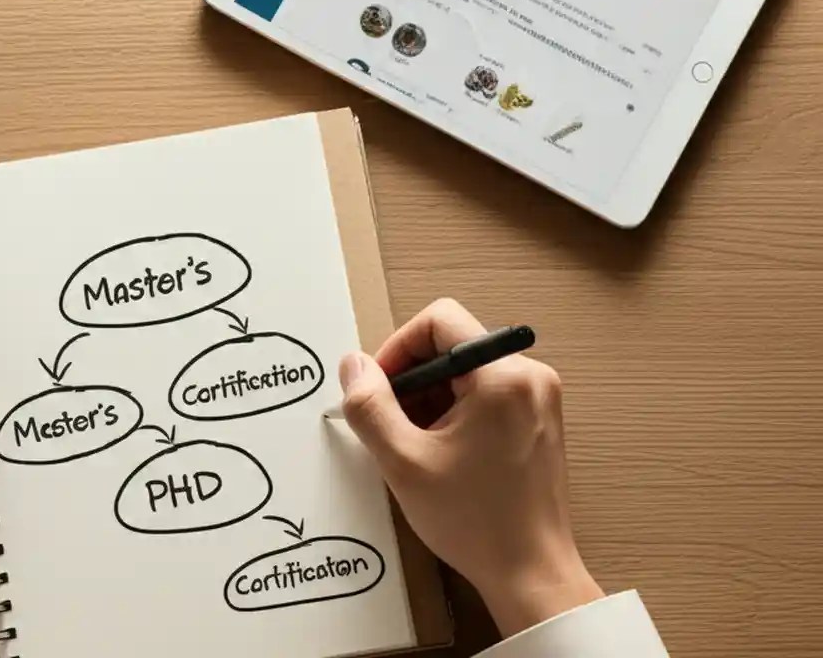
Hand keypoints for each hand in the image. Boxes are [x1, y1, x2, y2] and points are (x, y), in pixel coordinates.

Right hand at [338, 299, 601, 635]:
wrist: (531, 573)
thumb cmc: (477, 522)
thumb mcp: (403, 462)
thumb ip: (370, 406)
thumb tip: (353, 366)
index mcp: (504, 376)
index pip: (439, 320)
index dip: (397, 347)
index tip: (378, 388)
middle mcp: (530, 376)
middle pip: (453, 344)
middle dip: (412, 379)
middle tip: (392, 425)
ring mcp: (539, 398)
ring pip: (467, 370)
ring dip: (432, 398)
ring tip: (416, 446)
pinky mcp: (539, 419)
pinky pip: (486, 393)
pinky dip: (455, 412)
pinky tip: (441, 452)